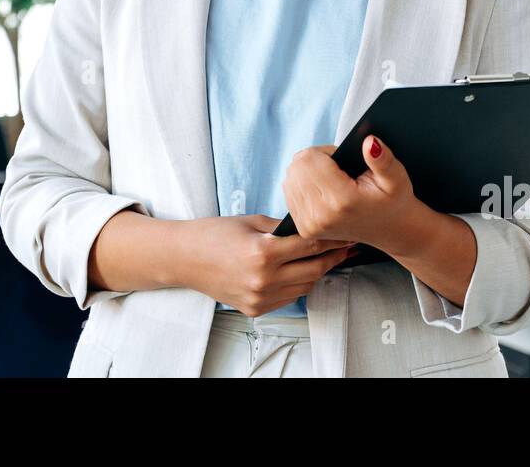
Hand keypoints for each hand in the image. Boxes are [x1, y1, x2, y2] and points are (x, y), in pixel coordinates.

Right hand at [178, 214, 357, 316]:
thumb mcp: (251, 221)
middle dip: (333, 257)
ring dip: (317, 272)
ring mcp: (259, 298)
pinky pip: (288, 298)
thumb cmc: (214, 234)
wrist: (184, 258)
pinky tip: (299, 271)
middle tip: (345, 246)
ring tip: (324, 257)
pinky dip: (298, 285)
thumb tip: (312, 227)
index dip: (331, 237)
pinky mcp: (255, 309)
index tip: (344, 232)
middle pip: (314, 269)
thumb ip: (284, 227)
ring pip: (305, 287)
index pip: (310, 244)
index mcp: (263, 252)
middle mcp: (263, 279)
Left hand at [281, 135, 417, 251]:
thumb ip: (382, 159)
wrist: (391, 231)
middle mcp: (321, 216)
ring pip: (290, 179)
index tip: (340, 160)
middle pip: (296, 167)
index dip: (324, 151)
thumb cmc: (393, 201)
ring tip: (331, 180)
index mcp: (341, 201)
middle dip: (314, 160)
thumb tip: (369, 142)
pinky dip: (302, 186)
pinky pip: (289, 193)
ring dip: (307, 173)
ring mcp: (310, 225)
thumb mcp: (396, 177)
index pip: (308, 159)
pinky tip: (323, 190)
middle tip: (337, 169)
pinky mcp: (304, 229)